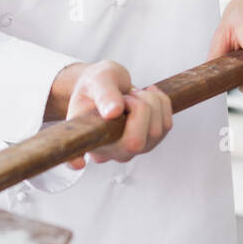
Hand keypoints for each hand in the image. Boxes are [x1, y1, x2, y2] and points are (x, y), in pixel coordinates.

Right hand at [58, 60, 172, 169]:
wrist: (107, 85)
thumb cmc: (97, 84)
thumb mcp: (97, 80)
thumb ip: (104, 94)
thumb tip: (112, 113)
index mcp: (87, 137)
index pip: (79, 154)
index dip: (76, 159)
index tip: (77, 163)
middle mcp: (107, 151)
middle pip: (135, 142)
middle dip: (141, 108)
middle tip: (127, 95)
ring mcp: (129, 150)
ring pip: (156, 131)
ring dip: (151, 102)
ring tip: (133, 94)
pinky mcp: (148, 143)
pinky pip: (166, 126)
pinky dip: (162, 104)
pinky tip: (146, 95)